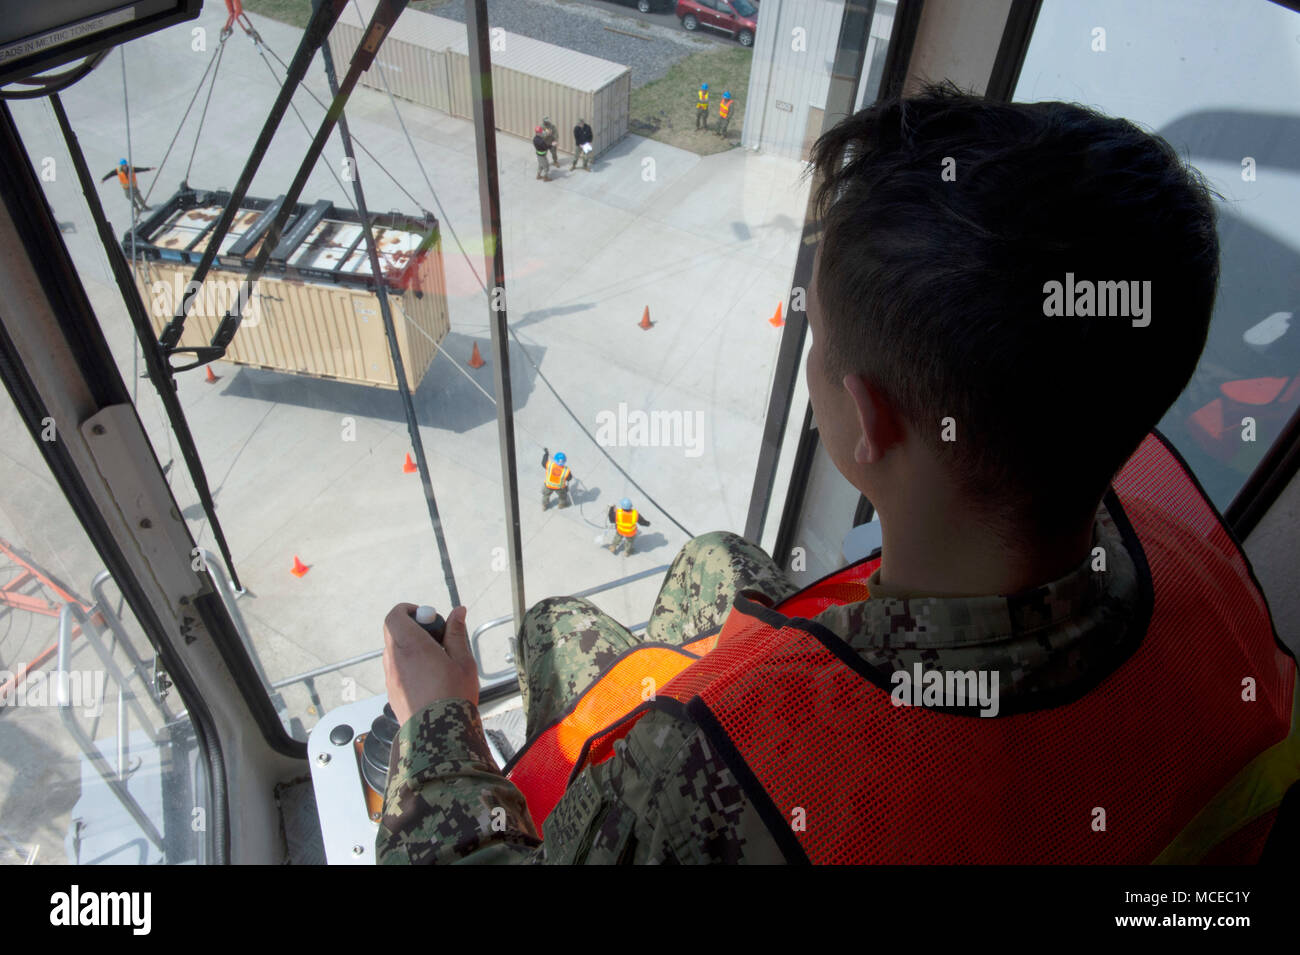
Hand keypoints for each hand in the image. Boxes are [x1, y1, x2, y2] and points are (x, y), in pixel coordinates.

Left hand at [382, 604, 477, 725]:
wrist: (438, 735)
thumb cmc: (453, 697)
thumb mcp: (463, 661)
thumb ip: (456, 633)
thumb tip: (458, 612)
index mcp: (412, 646)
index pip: (395, 616)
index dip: (409, 610)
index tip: (427, 617)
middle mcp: (395, 659)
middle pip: (394, 631)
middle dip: (413, 628)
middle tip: (436, 638)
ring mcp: (390, 677)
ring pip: (394, 651)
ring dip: (410, 648)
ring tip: (436, 662)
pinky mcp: (391, 692)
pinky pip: (396, 670)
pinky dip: (408, 666)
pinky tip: (429, 679)